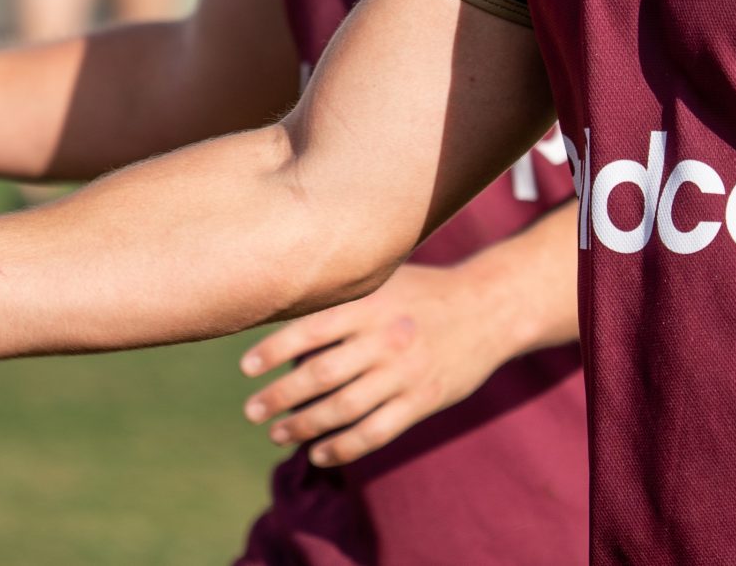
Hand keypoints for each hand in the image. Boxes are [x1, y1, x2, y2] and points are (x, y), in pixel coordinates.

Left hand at [238, 261, 513, 467]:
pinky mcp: (424, 400)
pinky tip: (319, 454)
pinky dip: (343, 448)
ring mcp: (406, 372)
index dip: (274, 350)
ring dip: (304, 426)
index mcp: (372, 304)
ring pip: (344, 408)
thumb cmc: (424, 292)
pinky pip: (376, 432)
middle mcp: (386, 338)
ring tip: (278, 433)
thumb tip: (282, 312)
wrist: (489, 308)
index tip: (246, 368)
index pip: (311, 329)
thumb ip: (343, 298)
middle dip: (280, 396)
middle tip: (252, 411)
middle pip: (321, 374)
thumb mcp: (386, 281)